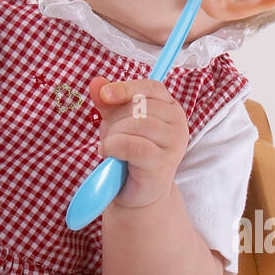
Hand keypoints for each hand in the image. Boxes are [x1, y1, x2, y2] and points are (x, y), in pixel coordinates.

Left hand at [88, 76, 189, 209]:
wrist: (136, 192)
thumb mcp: (116, 122)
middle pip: (140, 106)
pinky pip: (132, 145)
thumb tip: (96, 83)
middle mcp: (177, 122)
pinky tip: (108, 153)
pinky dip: (113, 147)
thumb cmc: (128, 153)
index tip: (104, 95)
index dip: (126, 88)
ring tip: (111, 148)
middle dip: (115, 119)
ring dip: (113, 135)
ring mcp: (174, 143)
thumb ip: (108, 102)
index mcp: (169, 107)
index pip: (151, 87)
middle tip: (110, 136)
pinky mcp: (163, 162)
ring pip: (136, 124)